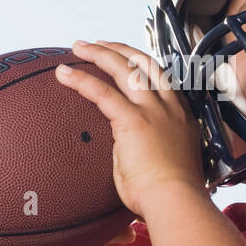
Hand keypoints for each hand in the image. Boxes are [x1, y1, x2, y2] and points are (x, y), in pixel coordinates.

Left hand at [54, 39, 207, 218]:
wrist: (177, 203)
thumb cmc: (172, 195)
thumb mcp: (168, 163)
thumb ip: (151, 148)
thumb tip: (134, 152)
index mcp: (181, 117)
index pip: (161, 78)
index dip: (141, 63)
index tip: (125, 57)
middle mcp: (170, 107)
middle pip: (144, 64)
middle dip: (119, 49)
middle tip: (98, 43)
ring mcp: (153, 111)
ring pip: (124, 69)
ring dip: (99, 53)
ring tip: (78, 46)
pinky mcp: (133, 120)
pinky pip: (102, 92)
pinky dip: (81, 80)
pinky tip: (63, 73)